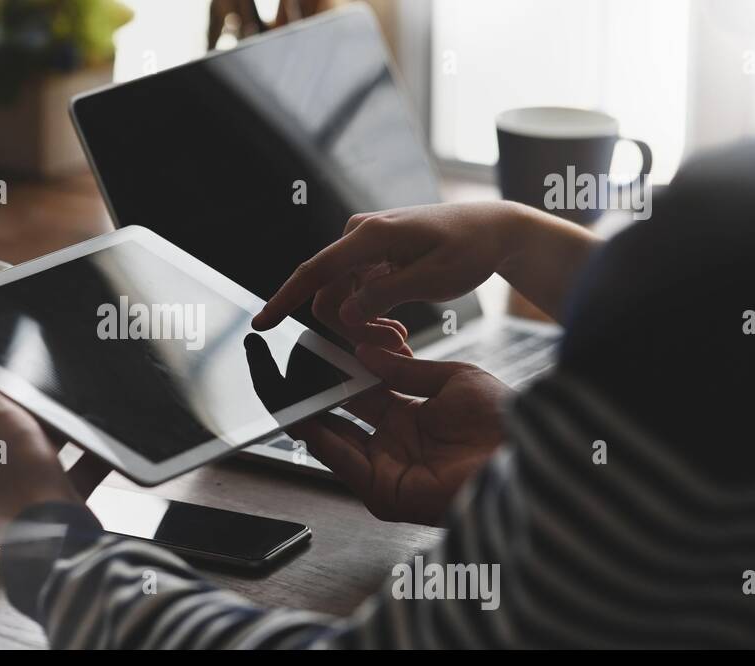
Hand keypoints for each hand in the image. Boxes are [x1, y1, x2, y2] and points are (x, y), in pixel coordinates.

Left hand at [0, 283, 109, 532]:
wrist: (54, 533)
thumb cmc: (9, 471)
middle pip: (2, 399)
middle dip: (17, 373)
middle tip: (34, 333)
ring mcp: (26, 470)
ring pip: (43, 428)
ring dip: (59, 410)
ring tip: (81, 377)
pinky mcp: (59, 488)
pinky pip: (80, 461)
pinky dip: (93, 449)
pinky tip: (109, 431)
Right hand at [252, 201, 598, 330]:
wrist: (493, 229)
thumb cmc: (468, 248)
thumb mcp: (431, 279)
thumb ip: (384, 296)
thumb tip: (344, 313)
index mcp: (369, 236)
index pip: (314, 272)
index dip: (284, 300)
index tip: (261, 323)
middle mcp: (359, 234)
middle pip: (329, 295)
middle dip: (350, 328)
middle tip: (393, 347)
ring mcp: (364, 244)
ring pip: (342, 298)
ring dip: (364, 325)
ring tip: (401, 338)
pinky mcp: (373, 254)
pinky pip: (356, 292)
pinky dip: (371, 314)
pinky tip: (398, 325)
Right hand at [286, 345, 508, 524]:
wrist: (523, 460)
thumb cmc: (502, 423)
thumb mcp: (453, 380)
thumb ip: (404, 370)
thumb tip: (364, 352)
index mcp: (412, 416)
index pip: (361, 392)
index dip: (337, 372)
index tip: (315, 350)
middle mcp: (394, 444)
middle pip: (341, 417)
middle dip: (313, 393)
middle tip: (287, 366)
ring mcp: (386, 469)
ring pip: (333, 440)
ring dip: (306, 416)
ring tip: (281, 387)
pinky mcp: (383, 493)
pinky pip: (341, 463)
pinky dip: (318, 441)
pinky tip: (301, 416)